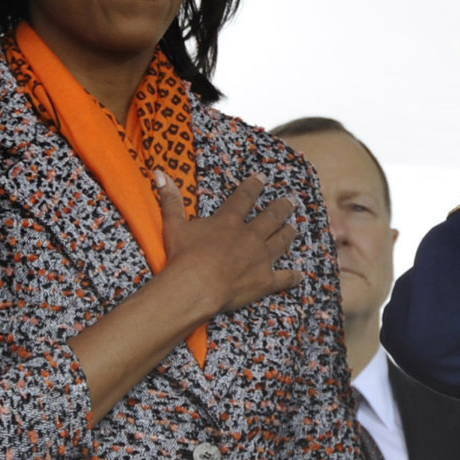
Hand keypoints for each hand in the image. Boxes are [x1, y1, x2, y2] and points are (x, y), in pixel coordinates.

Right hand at [159, 172, 299, 315]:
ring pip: (281, 241)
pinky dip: (293, 277)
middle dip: (282, 207)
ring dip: (288, 233)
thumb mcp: (173, 225)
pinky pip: (284, 278)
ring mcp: (261, 258)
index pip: (245, 198)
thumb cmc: (184, 256)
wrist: (196, 286)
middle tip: (290, 201)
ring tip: (294, 227)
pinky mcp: (265, 280)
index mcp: (229, 221)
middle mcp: (250, 236)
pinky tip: (299, 275)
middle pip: (271, 217)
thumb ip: (170, 199)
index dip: (254, 186)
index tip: (262, 178)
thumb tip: (159, 174)